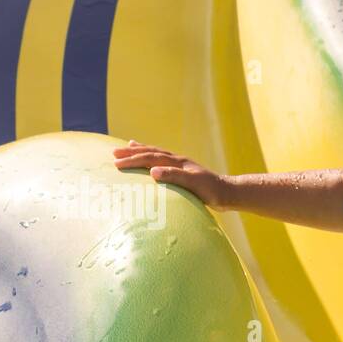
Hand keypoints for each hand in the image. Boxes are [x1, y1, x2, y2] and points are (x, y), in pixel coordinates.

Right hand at [112, 140, 229, 209]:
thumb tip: (153, 172)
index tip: (116, 163)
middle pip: (151, 153)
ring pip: (156, 154)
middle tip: (113, 154)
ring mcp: (180, 165)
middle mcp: (177, 161)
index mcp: (177, 163)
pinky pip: (163, 161)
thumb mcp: (194, 185)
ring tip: (126, 148)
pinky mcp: (183, 172)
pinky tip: (149, 163)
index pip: (151, 158)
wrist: (229, 193)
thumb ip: (174, 177)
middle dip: (131, 153)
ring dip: (140, 151)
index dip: (133, 160)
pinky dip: (152, 159)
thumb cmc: (212, 191)